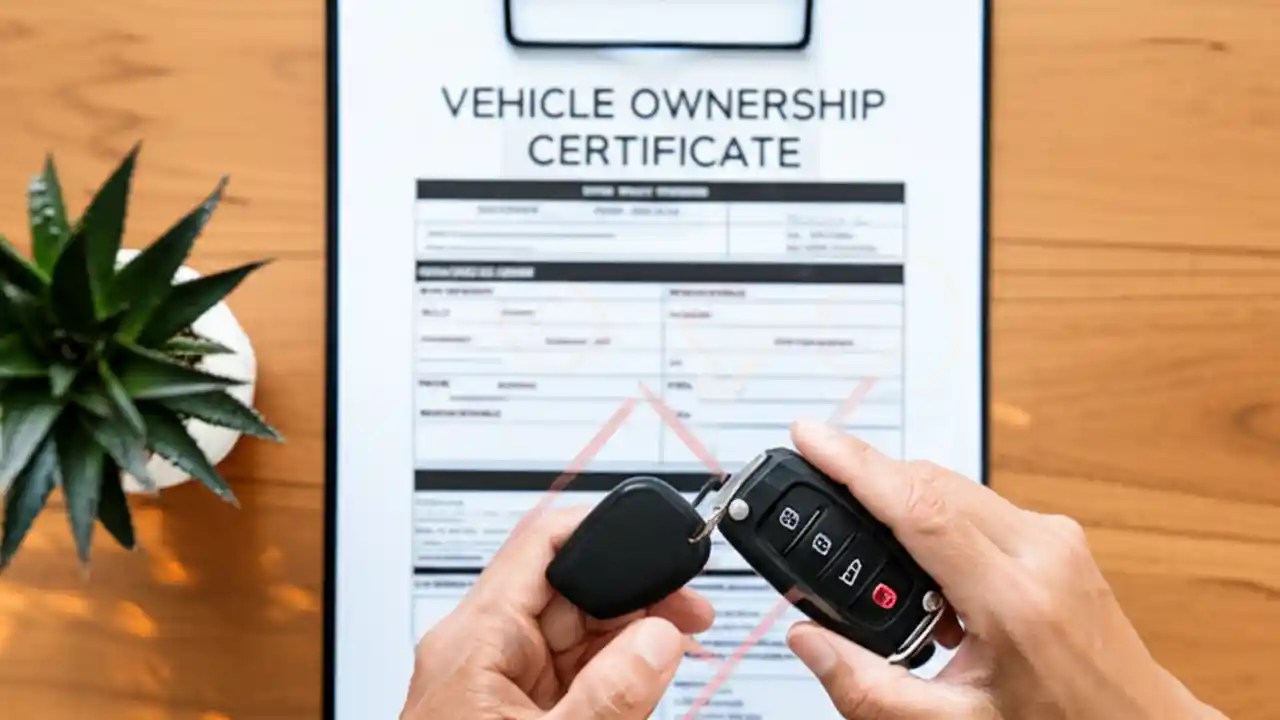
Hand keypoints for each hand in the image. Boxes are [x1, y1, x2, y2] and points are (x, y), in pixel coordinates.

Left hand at [400, 505, 714, 719]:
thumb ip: (612, 696)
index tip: (660, 544)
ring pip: (574, 632)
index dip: (602, 532)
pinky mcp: (509, 711)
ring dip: (627, 635)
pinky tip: (641, 683)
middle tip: (688, 614)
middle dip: (631, 592)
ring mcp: (495, 681)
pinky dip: (610, 673)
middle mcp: (481, 650)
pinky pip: (568, 673)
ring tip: (676, 649)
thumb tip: (660, 638)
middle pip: (566, 588)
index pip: (539, 544)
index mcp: (475, 640)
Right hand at [784, 420, 1225, 719]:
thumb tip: (808, 639)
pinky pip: (978, 502)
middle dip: (867, 476)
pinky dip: (936, 514)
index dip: (858, 465)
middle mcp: (1041, 551)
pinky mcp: (1057, 533)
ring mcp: (1054, 536)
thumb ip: (868, 689)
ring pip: (954, 486)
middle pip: (932, 483)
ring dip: (902, 499)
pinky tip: (923, 562)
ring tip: (873, 551)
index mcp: (1015, 601)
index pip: (921, 507)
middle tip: (815, 489)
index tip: (812, 437)